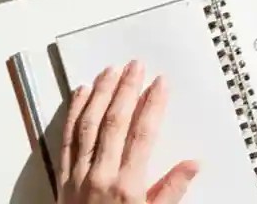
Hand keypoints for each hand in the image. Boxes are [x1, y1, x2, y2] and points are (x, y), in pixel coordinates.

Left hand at [60, 60, 199, 203]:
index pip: (143, 135)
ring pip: (88, 124)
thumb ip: (171, 191)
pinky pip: (67, 138)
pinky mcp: (63, 178)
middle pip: (114, 122)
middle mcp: (100, 175)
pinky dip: (74, 112)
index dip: (153, 105)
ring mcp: (78, 175)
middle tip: (136, 65)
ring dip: (100, 94)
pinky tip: (82, 93)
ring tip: (110, 70)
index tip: (160, 83)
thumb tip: (193, 164)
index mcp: (127, 186)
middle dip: (126, 90)